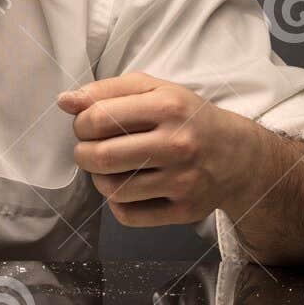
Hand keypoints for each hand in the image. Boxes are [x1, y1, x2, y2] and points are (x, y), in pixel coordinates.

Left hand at [56, 72, 271, 227]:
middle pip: (102, 157)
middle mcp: (177, 144)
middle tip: (89, 149)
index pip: (99, 118)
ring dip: (99, 178)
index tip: (86, 126)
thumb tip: (64, 102)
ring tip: (109, 168)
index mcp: (167, 106)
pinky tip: (127, 188)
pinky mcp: (185, 210)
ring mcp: (183, 181)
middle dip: (83, 153)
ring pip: (112, 189)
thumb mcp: (155, 89)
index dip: (80, 124)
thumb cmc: (187, 117)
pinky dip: (117, 204)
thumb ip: (107, 90)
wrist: (239, 156)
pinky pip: (129, 215)